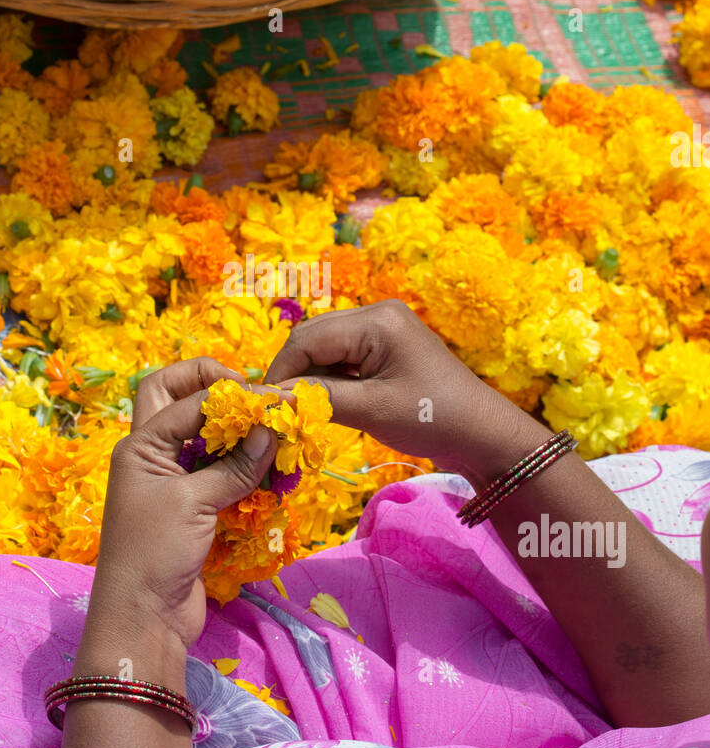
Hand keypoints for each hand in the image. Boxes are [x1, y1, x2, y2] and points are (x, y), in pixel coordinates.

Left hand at [80, 358, 279, 664]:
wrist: (143, 619)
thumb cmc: (154, 553)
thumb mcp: (193, 503)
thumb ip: (233, 466)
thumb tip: (271, 432)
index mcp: (140, 446)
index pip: (186, 400)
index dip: (228, 394)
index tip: (271, 399)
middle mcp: (152, 457)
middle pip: (177, 401)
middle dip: (213, 390)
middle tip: (252, 399)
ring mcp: (171, 483)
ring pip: (202, 437)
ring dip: (235, 432)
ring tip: (272, 434)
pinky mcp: (191, 509)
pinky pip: (218, 473)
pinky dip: (243, 467)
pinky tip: (271, 470)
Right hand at [263, 300, 547, 484]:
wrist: (483, 434)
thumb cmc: (432, 419)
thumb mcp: (370, 410)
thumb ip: (316, 399)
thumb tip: (267, 399)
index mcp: (377, 319)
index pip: (307, 338)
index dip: (281, 372)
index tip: (264, 407)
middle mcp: (379, 312)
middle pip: (314, 338)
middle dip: (295, 374)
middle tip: (285, 412)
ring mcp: (385, 328)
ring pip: (327, 348)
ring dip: (313, 378)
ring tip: (311, 412)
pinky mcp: (388, 346)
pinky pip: (345, 356)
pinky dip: (333, 379)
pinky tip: (334, 404)